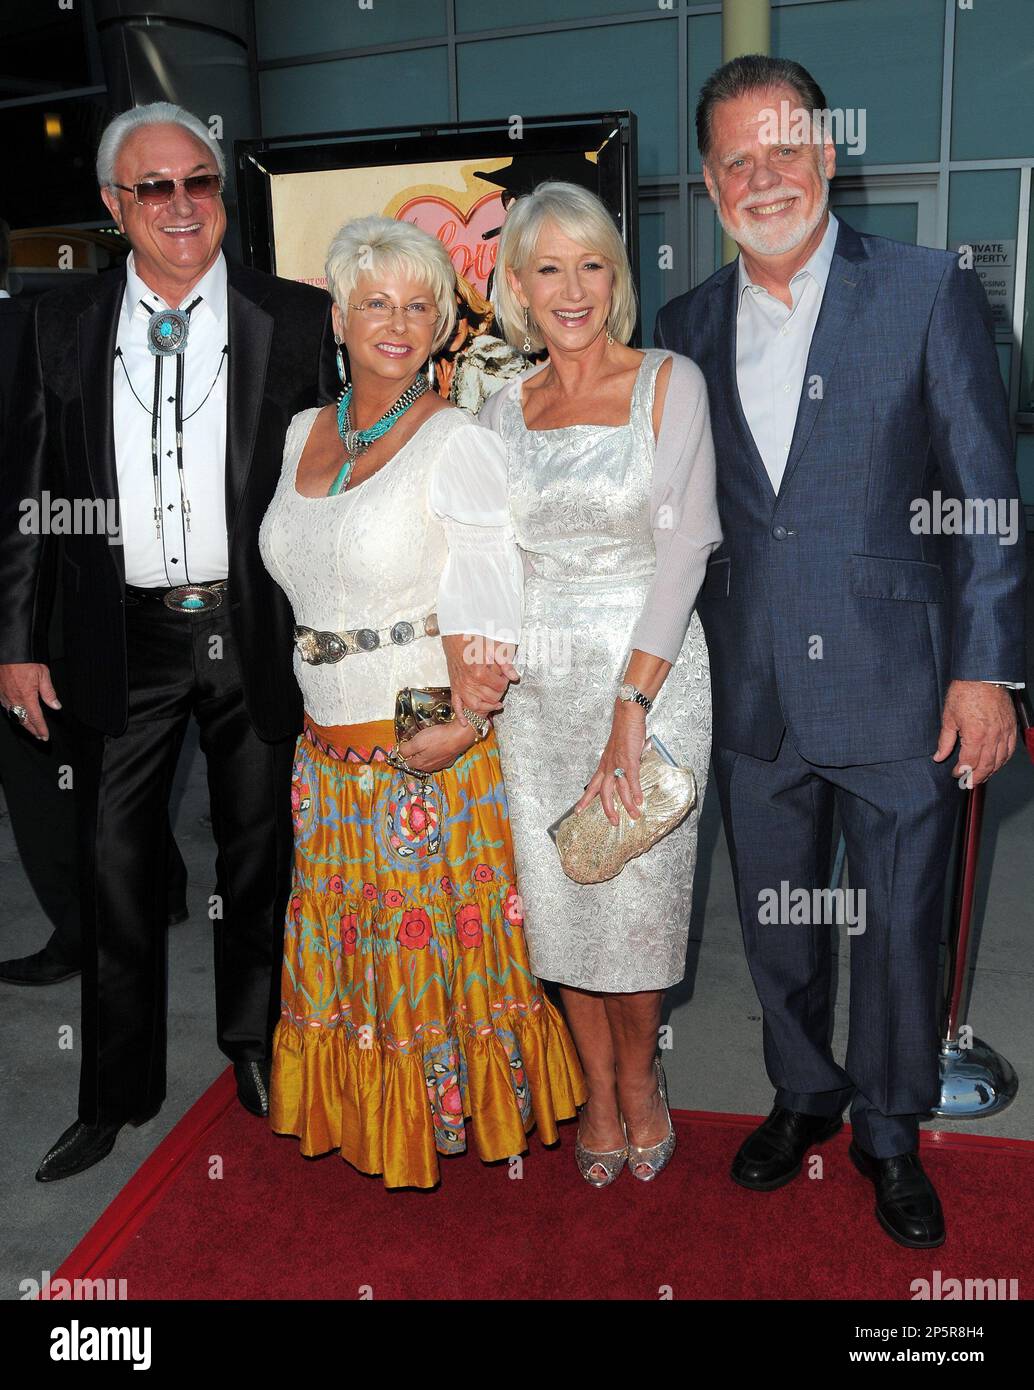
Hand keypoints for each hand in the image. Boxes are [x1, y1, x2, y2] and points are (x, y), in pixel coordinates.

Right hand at [0, 662, 59, 740]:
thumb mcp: (43, 674)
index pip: (35, 718)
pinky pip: (6, 709)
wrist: (8, 653)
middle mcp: (14, 700)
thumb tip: (56, 706)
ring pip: (14, 716)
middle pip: (24, 720)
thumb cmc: (25, 662)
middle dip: (32, 730)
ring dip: (23, 724)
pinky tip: (18, 716)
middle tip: (39, 736)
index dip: (41, 729)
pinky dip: (14, 715)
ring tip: (31, 729)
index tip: (45, 736)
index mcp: (27, 697)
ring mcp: (5, 697)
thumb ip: (49, 692)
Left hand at [396, 717, 480, 774]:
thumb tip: (397, 753)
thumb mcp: (417, 742)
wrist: (460, 736)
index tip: (401, 746)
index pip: (404, 762)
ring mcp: (439, 765)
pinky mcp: (448, 760)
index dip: (401, 754)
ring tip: (425, 743)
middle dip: (412, 755)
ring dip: (424, 755)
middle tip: (413, 743)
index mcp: (419, 764)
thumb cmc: (439, 738)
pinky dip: (435, 754)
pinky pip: (438, 758)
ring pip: (427, 762)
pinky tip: (437, 746)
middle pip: (416, 763)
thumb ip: (405, 749)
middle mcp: (428, 767)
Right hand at [442, 632, 518, 728]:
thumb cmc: (473, 640)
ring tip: (494, 704)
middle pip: (489, 697)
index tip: (506, 677)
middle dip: (499, 694)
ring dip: (485, 708)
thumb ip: (505, 664)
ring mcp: (460, 686)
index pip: (499, 686)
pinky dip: (461, 715)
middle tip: (501, 686)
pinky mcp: (454, 687)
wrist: (455, 637)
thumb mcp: (493, 648)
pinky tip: (466, 722)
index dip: (505, 682)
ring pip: (475, 705)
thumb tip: (514, 677)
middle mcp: (469, 682)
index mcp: (480, 673)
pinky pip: (456, 705)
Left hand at [575, 702, 646, 825]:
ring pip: (619, 789)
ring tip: (634, 815)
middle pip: (603, 793)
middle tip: (612, 821)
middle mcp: (608, 766)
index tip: (578, 811)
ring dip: (626, 804)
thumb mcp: (617, 751)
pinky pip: (632, 780)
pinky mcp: (630, 760)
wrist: (627, 716)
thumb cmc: (624, 732)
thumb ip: (620, 763)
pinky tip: (639, 800)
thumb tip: (628, 773)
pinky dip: (635, 791)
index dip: (585, 799)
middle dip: (607, 809)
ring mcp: (618, 764)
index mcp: (604, 765)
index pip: (592, 785)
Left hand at [933, 679, 1016, 785]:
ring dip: (991, 771)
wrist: (983, 675)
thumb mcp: (949, 717)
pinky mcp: (1011, 727)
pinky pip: (1010, 749)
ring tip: (982, 777)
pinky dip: (1004, 759)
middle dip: (976, 777)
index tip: (956, 773)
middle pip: (986, 766)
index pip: (969, 763)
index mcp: (975, 736)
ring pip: (1000, 760)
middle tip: (969, 783)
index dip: (962, 771)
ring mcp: (1004, 732)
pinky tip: (997, 763)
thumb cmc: (965, 692)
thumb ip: (945, 740)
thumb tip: (939, 756)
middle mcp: (992, 737)